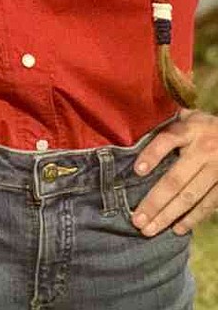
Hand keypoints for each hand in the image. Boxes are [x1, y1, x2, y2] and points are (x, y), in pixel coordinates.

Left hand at [131, 109, 217, 235]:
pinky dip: (192, 218)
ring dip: (168, 215)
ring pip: (189, 197)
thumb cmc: (205, 126)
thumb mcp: (188, 116)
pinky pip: (208, 205)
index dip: (152, 154)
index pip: (168, 140)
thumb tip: (135, 131)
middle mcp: (203, 151)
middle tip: (137, 219)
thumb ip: (168, 123)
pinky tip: (177, 229)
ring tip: (149, 229)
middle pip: (175, 179)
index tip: (137, 171)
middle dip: (155, 202)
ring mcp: (216, 170)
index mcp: (190, 130)